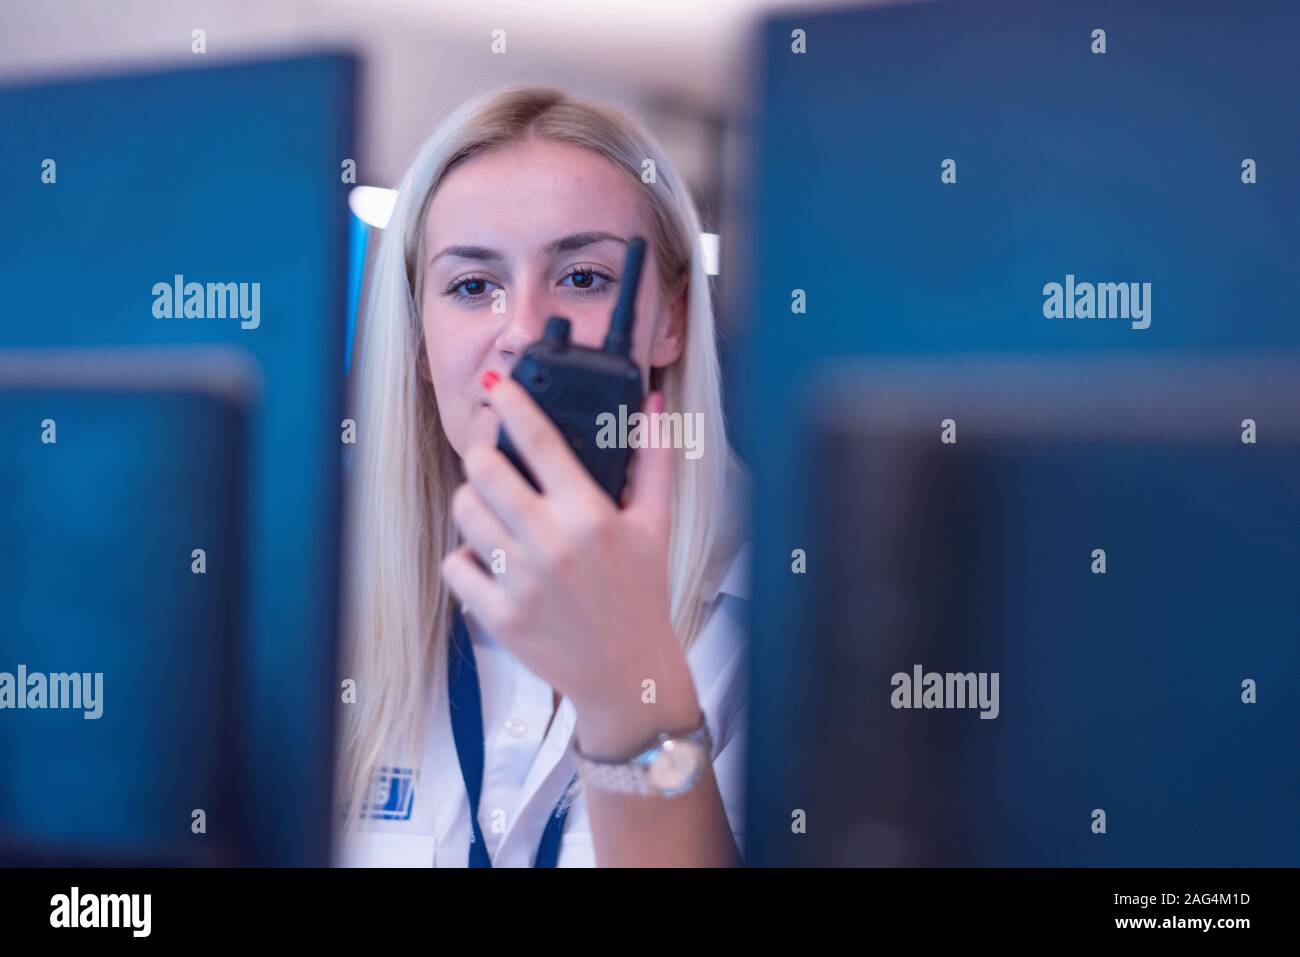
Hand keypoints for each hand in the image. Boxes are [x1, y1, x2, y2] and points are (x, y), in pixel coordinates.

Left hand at [441, 374, 700, 757]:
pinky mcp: (499, 616)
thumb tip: (653, 407)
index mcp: (590, 515)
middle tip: (493, 460)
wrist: (629, 673)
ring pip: (464, 512)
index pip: (540, 442)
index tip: (499, 386)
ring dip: (472, 502)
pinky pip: (455, 565)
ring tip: (492, 509)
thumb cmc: (641, 596)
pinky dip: (464, 556)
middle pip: (486, 471)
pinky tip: (487, 556)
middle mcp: (552, 544)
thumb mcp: (655, 525)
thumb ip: (654, 460)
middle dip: (484, 456)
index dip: (514, 405)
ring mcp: (521, 582)